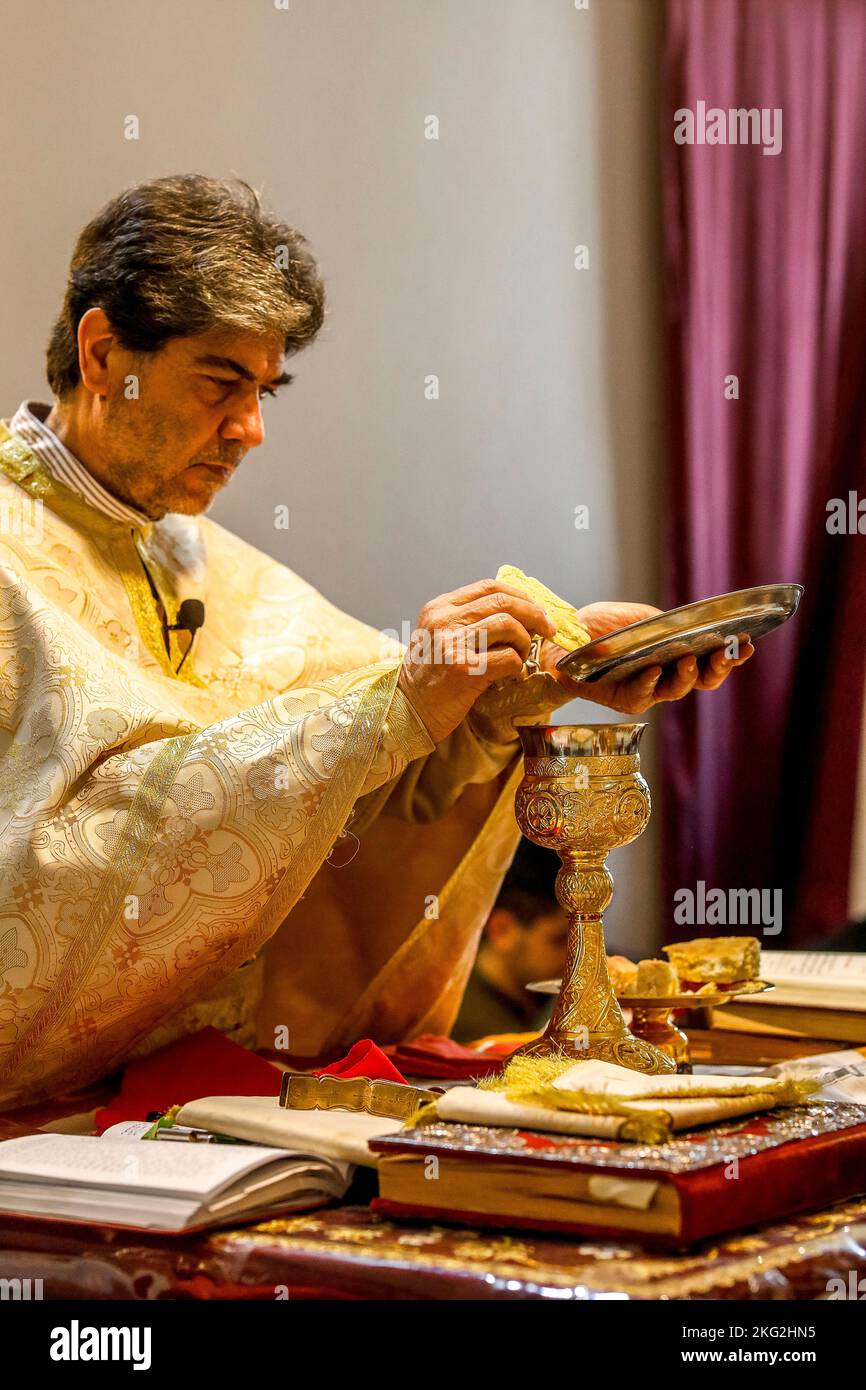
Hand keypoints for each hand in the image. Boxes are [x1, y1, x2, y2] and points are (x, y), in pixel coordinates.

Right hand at [397, 578, 555, 742]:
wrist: (406, 711)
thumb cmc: (429, 677)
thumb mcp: (439, 637)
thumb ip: (468, 620)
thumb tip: (520, 612)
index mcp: (439, 608)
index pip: (489, 586)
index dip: (521, 595)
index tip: (537, 610)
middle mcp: (443, 621)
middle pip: (503, 601)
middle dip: (534, 614)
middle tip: (547, 629)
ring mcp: (452, 645)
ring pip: (509, 626)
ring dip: (525, 641)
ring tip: (522, 655)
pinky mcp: (464, 671)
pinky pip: (509, 658)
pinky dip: (518, 665)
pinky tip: (512, 673)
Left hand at [540, 601, 754, 714]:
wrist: (563, 636)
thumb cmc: (603, 626)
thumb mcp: (641, 618)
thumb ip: (666, 626)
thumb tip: (691, 630)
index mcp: (675, 656)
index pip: (710, 661)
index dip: (731, 656)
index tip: (748, 643)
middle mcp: (665, 677)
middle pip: (701, 682)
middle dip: (717, 669)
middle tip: (725, 654)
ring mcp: (645, 690)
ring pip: (675, 692)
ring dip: (686, 676)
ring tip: (689, 660)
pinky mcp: (621, 699)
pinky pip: (640, 697)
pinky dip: (648, 683)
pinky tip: (653, 671)